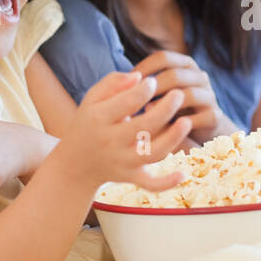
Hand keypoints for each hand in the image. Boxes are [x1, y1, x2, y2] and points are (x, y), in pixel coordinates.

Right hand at [56, 70, 193, 191]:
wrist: (74, 164)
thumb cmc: (89, 123)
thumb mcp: (92, 99)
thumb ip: (113, 82)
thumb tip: (139, 76)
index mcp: (98, 119)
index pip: (127, 102)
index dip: (145, 89)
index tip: (154, 82)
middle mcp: (110, 142)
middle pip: (145, 126)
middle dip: (166, 108)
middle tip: (179, 93)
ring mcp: (121, 162)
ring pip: (153, 153)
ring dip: (173, 138)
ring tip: (186, 121)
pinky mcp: (130, 177)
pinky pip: (150, 184)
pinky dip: (167, 183)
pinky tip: (183, 173)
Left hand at [133, 50, 240, 142]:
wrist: (202, 130)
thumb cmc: (172, 108)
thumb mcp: (160, 92)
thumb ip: (146, 84)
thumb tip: (124, 79)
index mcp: (185, 65)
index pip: (163, 57)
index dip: (144, 68)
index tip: (127, 83)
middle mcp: (199, 77)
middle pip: (175, 75)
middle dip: (153, 87)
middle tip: (134, 100)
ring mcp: (209, 96)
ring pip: (189, 94)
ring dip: (166, 104)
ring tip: (148, 113)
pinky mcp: (215, 116)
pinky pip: (200, 117)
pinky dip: (181, 123)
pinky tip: (165, 129)